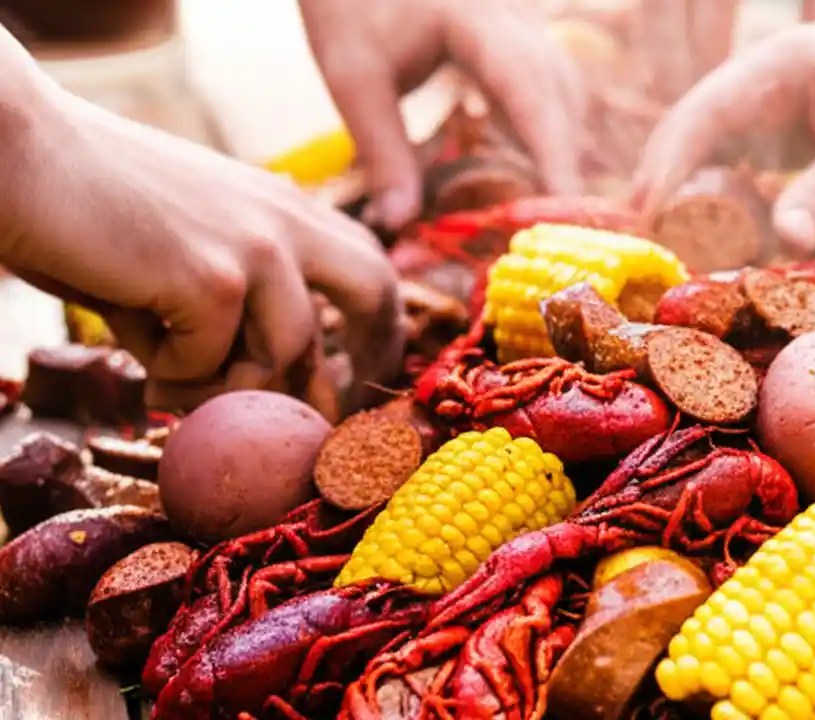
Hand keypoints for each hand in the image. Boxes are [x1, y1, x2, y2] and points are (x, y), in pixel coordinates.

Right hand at [0, 80, 401, 411]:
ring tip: (169, 383)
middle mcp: (285, 220)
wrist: (19, 154)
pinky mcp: (214, 280)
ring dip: (229, 390)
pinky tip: (134, 349)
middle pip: (375, 292)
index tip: (363, 374)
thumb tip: (260, 394)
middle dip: (370, 358)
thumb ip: (235, 307)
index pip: (367, 262)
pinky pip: (209, 366)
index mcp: (282, 206)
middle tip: (333, 415)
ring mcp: (257, 248)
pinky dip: (169, 374)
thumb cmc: (88, 208)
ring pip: (288, 356)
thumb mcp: (185, 251)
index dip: (380, 325)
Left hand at [301, 0, 584, 230]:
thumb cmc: (350, 3)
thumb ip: (382, 151)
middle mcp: (517, 22)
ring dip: (556, 151)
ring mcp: (524, 29)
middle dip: (562, 163)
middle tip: (552, 227)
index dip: (553, 152)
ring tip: (539, 205)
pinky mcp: (519, 43)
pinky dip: (544, 135)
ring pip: (565, 96)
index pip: (531, 92)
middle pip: (563, 99)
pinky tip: (526, 170)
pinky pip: (549, 93)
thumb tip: (400, 224)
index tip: (562, 205)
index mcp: (479, 23)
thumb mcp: (354, 77)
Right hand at [633, 5, 814, 254]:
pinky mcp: (796, 130)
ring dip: (693, 196)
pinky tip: (724, 238)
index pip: (701, 116)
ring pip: (716, 151)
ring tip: (671, 250)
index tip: (642, 217)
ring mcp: (778, 105)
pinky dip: (733, 200)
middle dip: (663, 184)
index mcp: (779, 68)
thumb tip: (782, 244)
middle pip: (693, 132)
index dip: (665, 167)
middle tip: (640, 246)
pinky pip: (749, 166)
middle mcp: (766, 82)